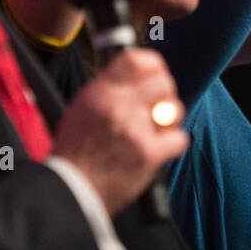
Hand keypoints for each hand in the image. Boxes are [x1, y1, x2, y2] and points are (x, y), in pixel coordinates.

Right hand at [52, 49, 188, 215]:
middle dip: (165, 95)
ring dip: (170, 121)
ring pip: (175, 109)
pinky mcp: (148, 153)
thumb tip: (138, 77)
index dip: (154, 65)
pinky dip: (172, 146)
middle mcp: (118, 105)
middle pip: (163, 82)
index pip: (136, 60)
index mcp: (101, 91)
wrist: (71, 189)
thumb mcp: (83, 108)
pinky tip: (158, 151)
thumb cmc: (76, 152)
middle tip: (158, 110)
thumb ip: (110, 91)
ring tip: (155, 132)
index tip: (157, 75)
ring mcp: (135, 128)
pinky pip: (179, 138)